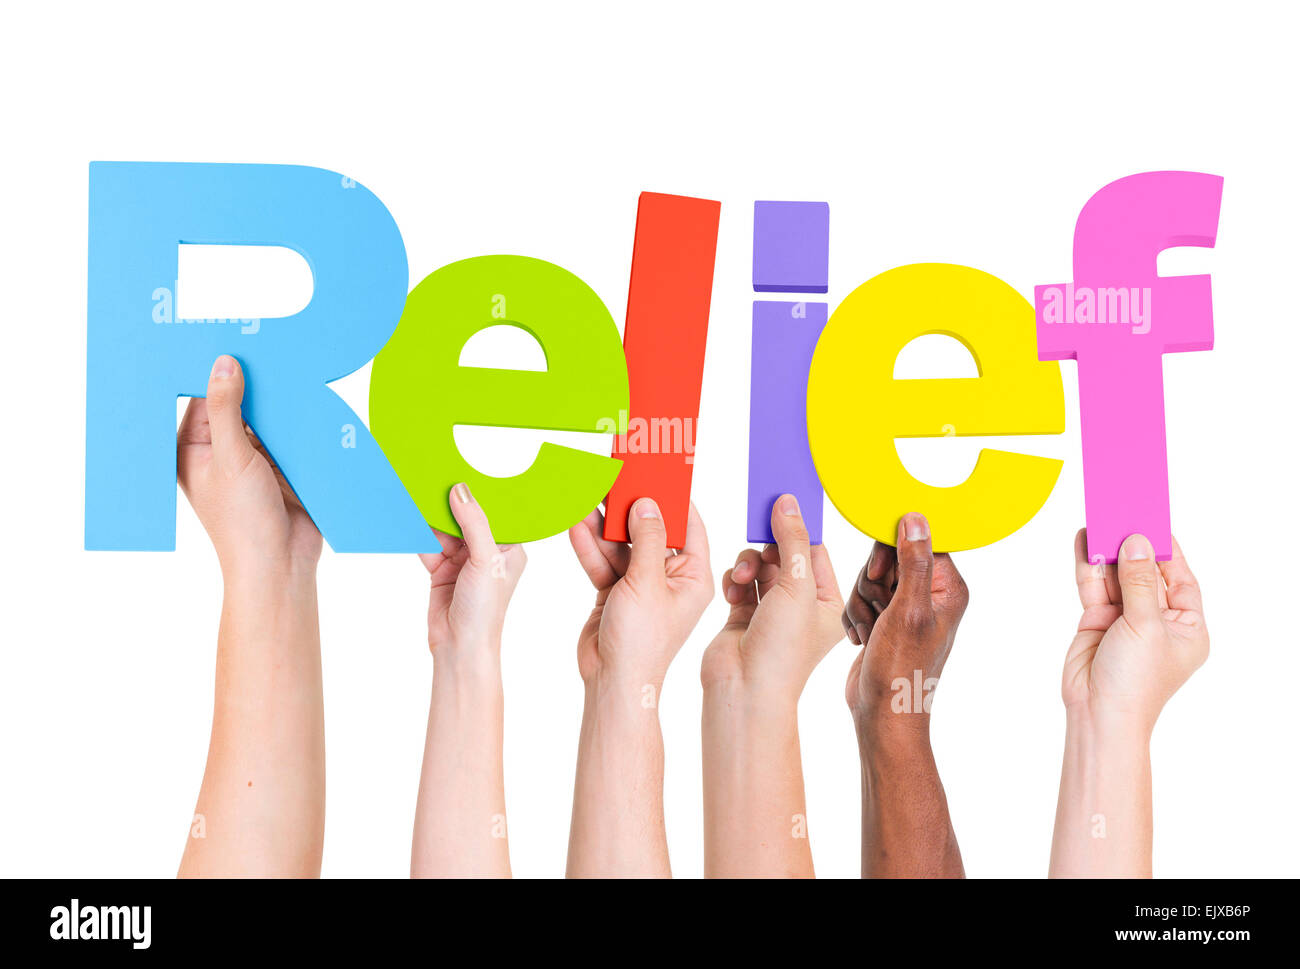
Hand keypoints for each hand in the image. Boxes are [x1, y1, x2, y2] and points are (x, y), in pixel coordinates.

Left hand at [178, 355, 321, 573]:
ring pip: (266, 418)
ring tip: (293, 371)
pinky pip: (288, 435)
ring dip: (279, 404)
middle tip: (270, 350)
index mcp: (191, 450)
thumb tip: (223, 363)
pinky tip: (308, 401)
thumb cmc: (242, 522)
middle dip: (254, 386)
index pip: (203, 397)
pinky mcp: (280, 468)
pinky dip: (298, 422)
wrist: (282, 565)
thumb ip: (226, 409)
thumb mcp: (232, 457)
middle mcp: (219, 452)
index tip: (236, 343)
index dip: (219, 372)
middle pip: (238, 404)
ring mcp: (251, 460)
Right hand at [420, 482, 525, 659]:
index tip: (465, 471)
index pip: (496, 513)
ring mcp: (463, 560)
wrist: (458, 647)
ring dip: (431, 516)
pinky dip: (418, 533)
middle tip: (434, 476)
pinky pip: (428, 544)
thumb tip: (461, 491)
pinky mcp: (441, 569)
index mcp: (509, 548)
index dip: (481, 494)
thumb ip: (474, 524)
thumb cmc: (485, 611)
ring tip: (417, 490)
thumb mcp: (486, 561)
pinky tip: (407, 515)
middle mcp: (487, 552)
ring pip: (444, 530)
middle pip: (466, 518)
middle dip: (450, 502)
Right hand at [568, 498, 712, 687]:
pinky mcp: (616, 593)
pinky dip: (590, 547)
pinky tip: (576, 526)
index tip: (660, 476)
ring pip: (622, 546)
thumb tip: (648, 504)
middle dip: (630, 511)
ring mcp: (641, 586)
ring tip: (587, 500)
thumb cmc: (642, 641)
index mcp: (692, 577)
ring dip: (604, 527)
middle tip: (615, 482)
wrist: (613, 681)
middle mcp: (669, 579)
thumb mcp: (647, 582)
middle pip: (651, 533)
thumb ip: (647, 540)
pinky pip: (604, 562)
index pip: (690, 529)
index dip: (676, 502)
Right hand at [701, 494, 842, 703]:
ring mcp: (772, 612)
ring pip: (760, 566)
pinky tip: (734, 592)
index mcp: (828, 602)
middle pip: (784, 555)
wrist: (744, 690)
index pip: (815, 551)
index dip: (799, 528)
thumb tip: (788, 503)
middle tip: (759, 537)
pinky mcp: (745, 616)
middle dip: (769, 548)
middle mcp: (802, 607)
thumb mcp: (796, 586)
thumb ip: (791, 540)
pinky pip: (740, 582)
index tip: (782, 503)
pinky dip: (735, 581)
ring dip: (749, 565)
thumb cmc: (782, 650)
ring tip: (743, 578)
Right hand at [842, 512, 968, 723]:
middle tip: (878, 609)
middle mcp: (930, 594)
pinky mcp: (885, 619)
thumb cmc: (900, 670)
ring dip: (861, 602)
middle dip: (872, 582)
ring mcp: (906, 607)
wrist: (882, 714)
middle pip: (889, 556)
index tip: (878, 575)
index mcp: (947, 588)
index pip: (918, 541)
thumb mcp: (908, 612)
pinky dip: (854, 614)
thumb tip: (915, 518)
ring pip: (870, 576)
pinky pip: (860, 596)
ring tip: (871, 631)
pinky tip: (862, 638)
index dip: (890, 552)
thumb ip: (913, 563)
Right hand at [1062, 531, 1207, 733]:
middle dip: (1134, 546)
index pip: (1182, 579)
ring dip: (1109, 550)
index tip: (1154, 521)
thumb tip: (1137, 543)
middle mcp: (1157, 620)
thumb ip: (1140, 581)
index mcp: (1187, 626)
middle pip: (1146, 573)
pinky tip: (1085, 540)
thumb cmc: (1136, 682)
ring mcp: (1126, 620)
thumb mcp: (1146, 625)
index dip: (1167, 551)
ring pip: (1117, 576)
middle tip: (1123, 512)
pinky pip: (1094, 586)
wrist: (1098, 713)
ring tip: (1100, 517)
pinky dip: (1089, 564)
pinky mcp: (1097, 620)